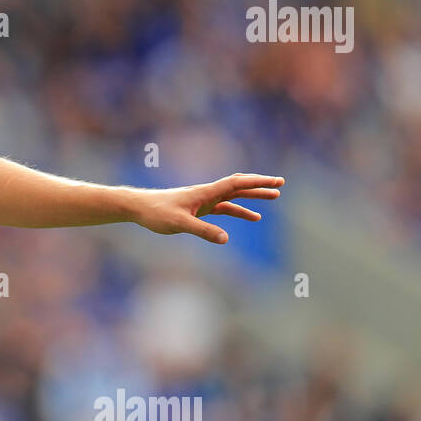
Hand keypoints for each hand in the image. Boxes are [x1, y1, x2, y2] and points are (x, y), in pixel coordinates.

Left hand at [129, 173, 284, 244]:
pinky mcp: (199, 208)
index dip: (257, 181)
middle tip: (281, 184)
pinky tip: (252, 217)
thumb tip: (225, 239)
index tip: (276, 181)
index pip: (236, 183)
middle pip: (239, 185)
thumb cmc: (156, 213)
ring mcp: (204, 200)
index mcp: (205, 192)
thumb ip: (203, 231)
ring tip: (274, 197)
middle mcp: (207, 193)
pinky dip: (240, 210)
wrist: (138, 207)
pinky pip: (225, 208)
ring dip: (253, 196)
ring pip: (234, 196)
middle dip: (260, 184)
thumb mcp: (180, 224)